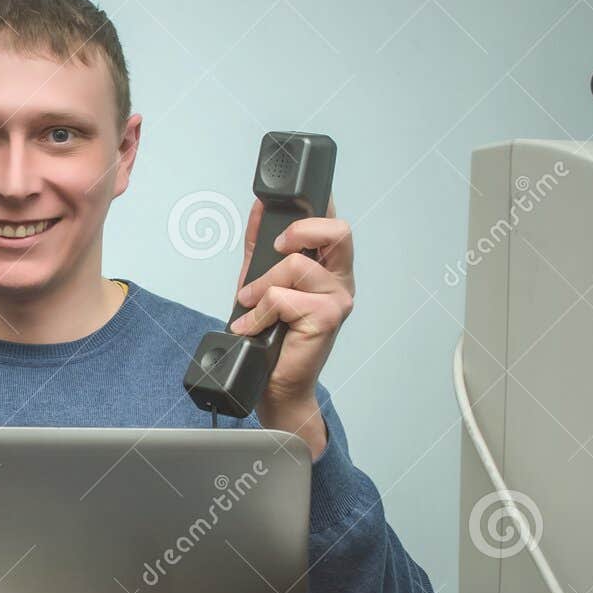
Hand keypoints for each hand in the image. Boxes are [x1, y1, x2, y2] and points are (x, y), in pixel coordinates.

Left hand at [228, 197, 352, 457]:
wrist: (276, 384)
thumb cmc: (273, 336)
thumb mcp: (261, 282)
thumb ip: (260, 247)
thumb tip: (257, 210)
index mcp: (331, 267)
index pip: (334, 223)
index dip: (317, 208)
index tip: (287, 210)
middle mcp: (341, 280)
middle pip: (337, 230)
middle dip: (300, 231)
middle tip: (277, 248)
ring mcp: (338, 299)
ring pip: (296, 267)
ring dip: (263, 286)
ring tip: (251, 305)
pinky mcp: (328, 318)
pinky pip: (284, 298)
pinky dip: (260, 312)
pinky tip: (254, 327)